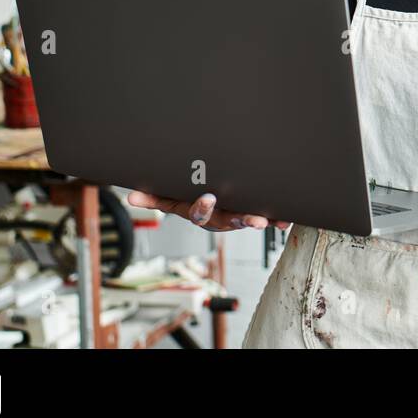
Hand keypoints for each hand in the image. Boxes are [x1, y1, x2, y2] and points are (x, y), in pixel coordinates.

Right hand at [126, 190, 291, 232]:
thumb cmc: (187, 197)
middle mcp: (219, 217)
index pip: (199, 212)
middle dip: (243, 220)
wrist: (207, 203)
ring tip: (274, 221)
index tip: (209, 197)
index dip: (204, 207)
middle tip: (255, 220)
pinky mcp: (251, 213)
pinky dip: (278, 220)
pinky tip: (287, 220)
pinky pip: (266, 218)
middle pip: (231, 221)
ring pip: (249, 220)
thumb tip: (131, 198)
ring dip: (262, 220)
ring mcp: (235, 216)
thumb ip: (152, 198)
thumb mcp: (170, 197)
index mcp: (199, 212)